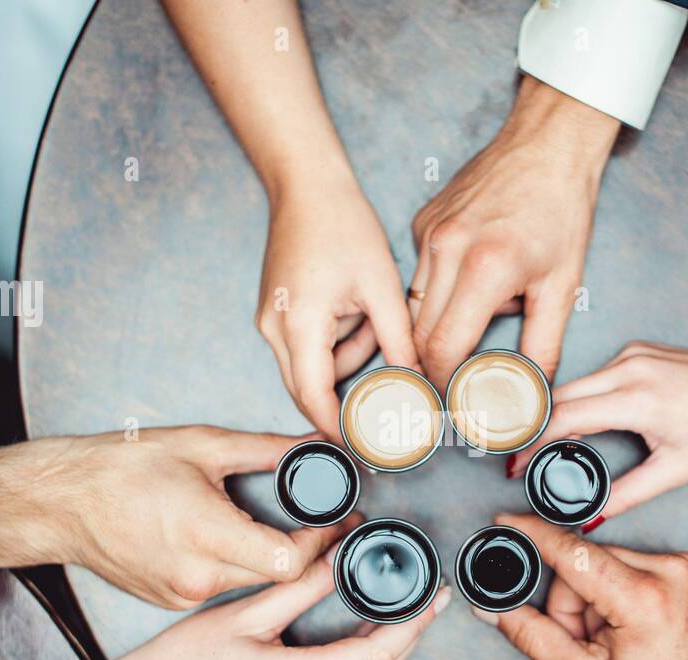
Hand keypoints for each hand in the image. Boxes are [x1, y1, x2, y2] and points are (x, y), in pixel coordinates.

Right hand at [0, 425, 347, 608]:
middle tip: (322, 524)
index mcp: (206, 534)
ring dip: (269, 559)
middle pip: (276, 576)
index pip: (289, 561)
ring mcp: (182, 594)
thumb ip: (266, 448)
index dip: (320, 544)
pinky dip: (236, 568)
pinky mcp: (171, 601)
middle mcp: (196, 575)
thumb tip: (313, 444)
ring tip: (277, 529)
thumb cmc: (119, 469)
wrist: (59, 504)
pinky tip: (231, 543)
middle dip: (303, 550)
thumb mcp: (200, 445)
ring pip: (251, 583)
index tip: (335, 524)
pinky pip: (221, 588)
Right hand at [130, 550, 450, 659]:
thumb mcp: (245, 614)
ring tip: (406, 604)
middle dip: (412, 632)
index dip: (413, 622)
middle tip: (430, 594)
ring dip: (391, 645)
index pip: (379, 653)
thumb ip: (299, 587)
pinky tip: (366, 626)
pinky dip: (365, 655)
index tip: (433, 593)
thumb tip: (340, 557)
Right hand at [257, 179, 417, 438]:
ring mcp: (271, 322)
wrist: (306, 184)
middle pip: (308, 390)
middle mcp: (274, 330)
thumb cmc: (342, 224)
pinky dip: (336, 343)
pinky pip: (308, 347)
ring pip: (311, 368)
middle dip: (345, 401)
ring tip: (373, 324)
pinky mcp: (276, 313)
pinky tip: (357, 313)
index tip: (364, 446)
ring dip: (346, 362)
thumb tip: (417, 381)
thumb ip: (399, 341)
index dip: (339, 427)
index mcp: (299, 326)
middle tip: (383, 414)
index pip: (315, 398)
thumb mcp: (381, 286)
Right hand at [409, 76, 618, 388]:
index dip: (446, 384)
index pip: (444, 349)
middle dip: (431, 368)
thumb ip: (544, 346)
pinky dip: (434, 295)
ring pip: (412, 307)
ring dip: (430, 333)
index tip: (455, 401)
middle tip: (449, 389)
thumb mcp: (562, 285)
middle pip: (418, 334)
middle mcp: (448, 250)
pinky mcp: (422, 223)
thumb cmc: (561, 209)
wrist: (548, 143)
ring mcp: (429, 234)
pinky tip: (461, 292)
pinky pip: (417, 275)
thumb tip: (533, 392)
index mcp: (485, 269)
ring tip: (455, 349)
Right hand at [473, 514, 687, 659]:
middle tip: (589, 642)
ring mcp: (686, 566)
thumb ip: (532, 637)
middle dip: (574, 600)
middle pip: (587, 563)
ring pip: (608, 562)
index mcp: (644, 599)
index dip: (534, 535)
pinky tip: (636, 626)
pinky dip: (623, 591)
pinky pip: (634, 564)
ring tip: (617, 639)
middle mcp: (670, 571)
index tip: (505, 521)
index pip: (573, 553)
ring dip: (598, 596)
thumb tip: (493, 607)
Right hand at [508, 342, 687, 522]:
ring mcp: (631, 355)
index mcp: (637, 399)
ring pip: (574, 384)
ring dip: (555, 413)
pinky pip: (593, 376)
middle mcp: (628, 369)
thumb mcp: (676, 470)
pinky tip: (577, 422)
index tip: (516, 465)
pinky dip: (579, 399)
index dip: (533, 444)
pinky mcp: (636, 352)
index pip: (564, 418)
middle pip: (559, 397)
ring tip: (543, 447)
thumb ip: (626, 494)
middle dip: (534, 428)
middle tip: (518, 459)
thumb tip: (591, 517)